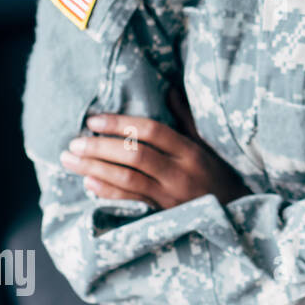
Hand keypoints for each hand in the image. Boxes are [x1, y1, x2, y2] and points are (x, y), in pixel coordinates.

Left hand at [58, 85, 250, 208]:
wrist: (235, 213)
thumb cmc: (219, 174)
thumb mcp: (207, 144)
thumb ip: (186, 118)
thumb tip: (169, 89)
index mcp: (191, 151)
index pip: (152, 131)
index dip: (121, 124)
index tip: (94, 120)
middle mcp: (179, 172)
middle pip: (134, 156)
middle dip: (100, 147)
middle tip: (74, 142)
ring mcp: (170, 195)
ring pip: (127, 180)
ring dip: (94, 168)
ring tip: (69, 160)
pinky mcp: (162, 214)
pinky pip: (130, 202)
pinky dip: (107, 192)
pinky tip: (88, 182)